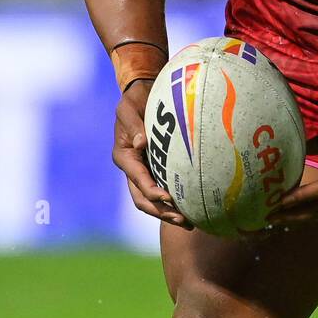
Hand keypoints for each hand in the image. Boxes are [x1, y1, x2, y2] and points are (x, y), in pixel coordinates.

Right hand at [113, 82, 192, 229]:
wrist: (142, 94)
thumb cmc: (134, 99)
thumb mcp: (128, 107)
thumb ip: (133, 123)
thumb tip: (141, 143)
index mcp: (124, 156)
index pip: (137, 179)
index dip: (151, 191)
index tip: (167, 198)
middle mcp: (133, 168)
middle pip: (143, 199)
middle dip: (161, 211)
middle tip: (183, 220)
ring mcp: (145, 171)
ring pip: (154, 200)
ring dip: (169, 213)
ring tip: (190, 223)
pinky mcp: (157, 169)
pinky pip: (165, 189)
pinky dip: (176, 201)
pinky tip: (194, 207)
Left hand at [264, 109, 317, 227]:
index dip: (303, 196)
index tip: (283, 200)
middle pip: (317, 209)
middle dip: (293, 215)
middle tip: (270, 216)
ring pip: (315, 213)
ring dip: (294, 218)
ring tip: (271, 219)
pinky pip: (315, 208)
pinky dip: (298, 213)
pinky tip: (282, 213)